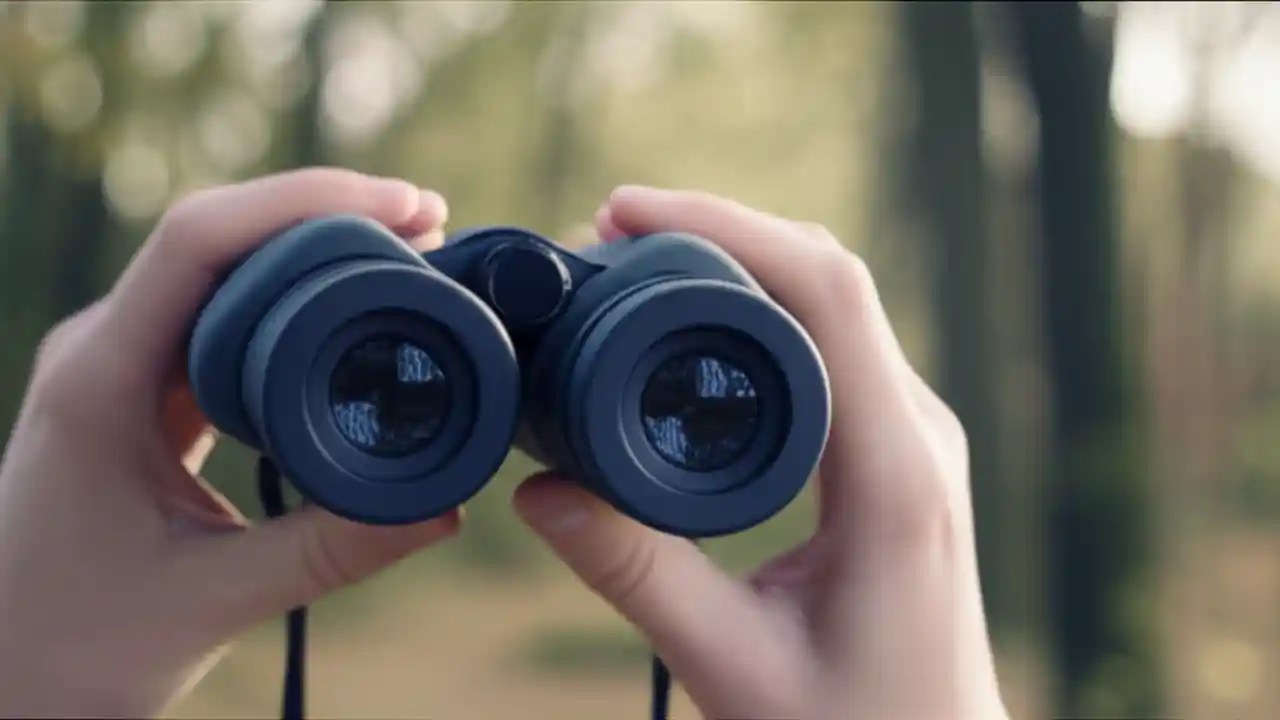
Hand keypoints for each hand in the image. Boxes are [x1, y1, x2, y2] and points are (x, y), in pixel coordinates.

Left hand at [0, 169, 458, 716]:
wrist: (6, 675)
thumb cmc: (76, 644)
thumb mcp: (212, 600)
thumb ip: (331, 552)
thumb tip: (447, 506)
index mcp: (99, 380)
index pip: (198, 241)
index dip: (305, 201)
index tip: (406, 206)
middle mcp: (105, 350)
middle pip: (219, 237)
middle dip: (329, 215)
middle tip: (431, 226)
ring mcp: (122, 367)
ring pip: (224, 274)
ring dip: (315, 253)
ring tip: (408, 256)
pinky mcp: (145, 393)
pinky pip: (225, 321)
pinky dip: (298, 304)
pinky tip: (354, 313)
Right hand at [514, 186, 1008, 719]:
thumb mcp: (733, 667)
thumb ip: (637, 578)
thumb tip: (534, 488)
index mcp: (895, 474)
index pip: (827, 296)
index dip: (727, 228)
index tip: (623, 212)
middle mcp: (917, 432)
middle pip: (826, 277)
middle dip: (716, 230)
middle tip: (602, 235)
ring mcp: (911, 435)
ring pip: (829, 301)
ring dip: (737, 260)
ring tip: (630, 261)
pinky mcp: (891, 448)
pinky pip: (829, 342)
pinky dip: (757, 305)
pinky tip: (690, 313)